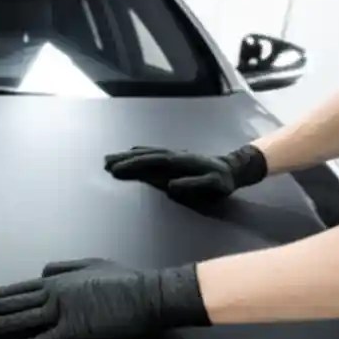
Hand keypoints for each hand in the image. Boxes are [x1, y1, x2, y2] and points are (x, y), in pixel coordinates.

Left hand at [0, 259, 210, 338]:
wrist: (148, 294)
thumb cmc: (126, 280)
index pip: (21, 288)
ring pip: (24, 320)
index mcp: (59, 279)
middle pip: (16, 303)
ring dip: (0, 325)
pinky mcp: (75, 331)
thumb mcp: (93, 263)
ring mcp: (63, 313)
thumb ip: (66, 266)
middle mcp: (55, 294)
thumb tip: (43, 270)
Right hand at [103, 145, 266, 204]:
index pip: (153, 162)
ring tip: (110, 158)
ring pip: (148, 152)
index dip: (135, 165)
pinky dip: (140, 151)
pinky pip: (153, 152)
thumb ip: (194, 185)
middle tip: (105, 163)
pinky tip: (132, 152)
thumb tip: (170, 186)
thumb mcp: (214, 185)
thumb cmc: (223, 181)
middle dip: (125, 158)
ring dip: (128, 155)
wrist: (233, 168)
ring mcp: (174, 154)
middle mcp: (175, 155)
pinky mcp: (174, 157)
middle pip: (146, 155)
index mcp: (181, 162)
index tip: (117, 170)